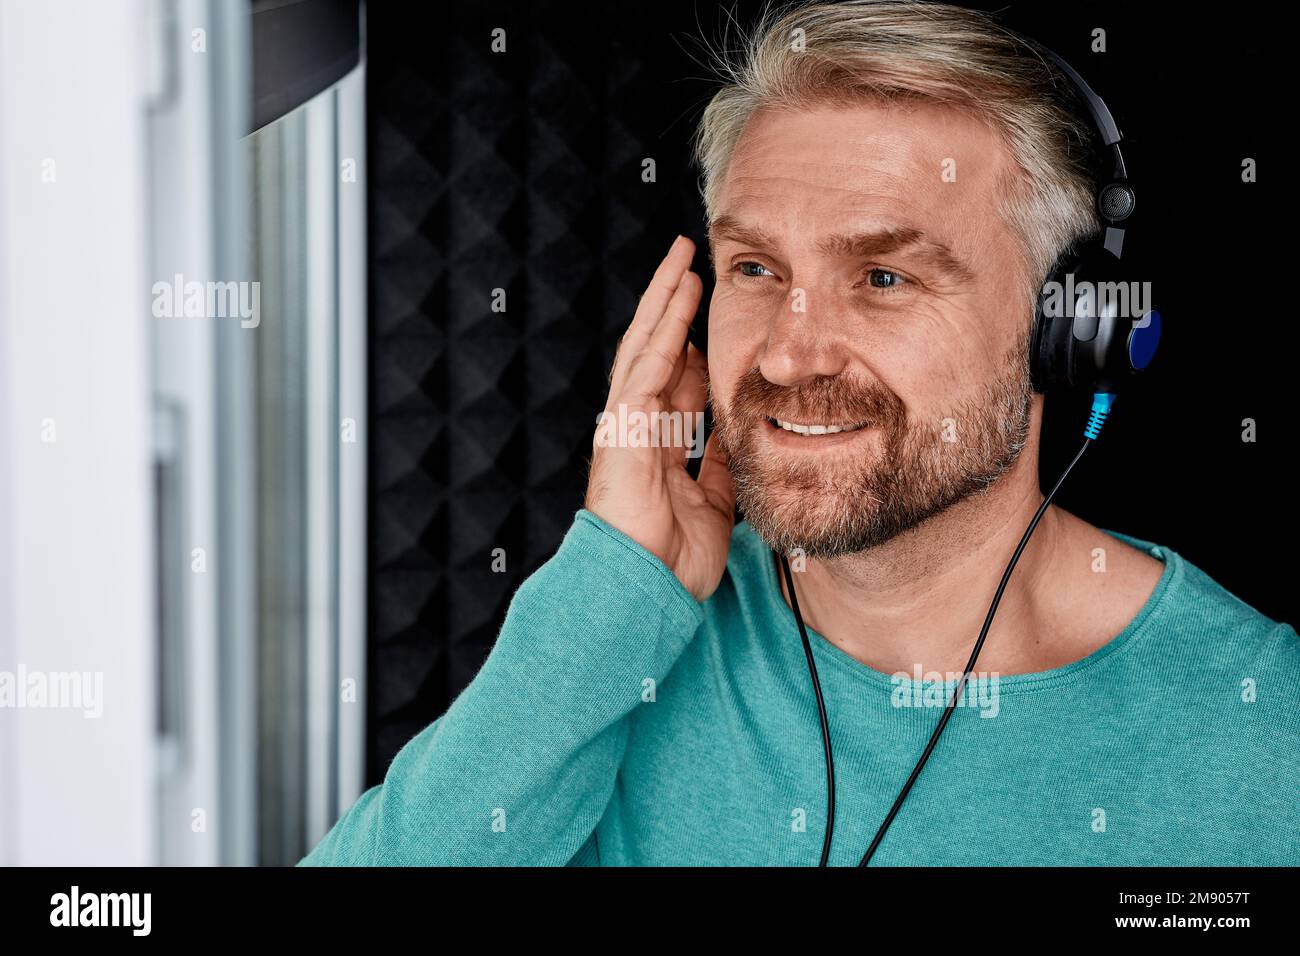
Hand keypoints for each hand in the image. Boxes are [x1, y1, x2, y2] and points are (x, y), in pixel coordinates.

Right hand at [584, 235, 735, 600]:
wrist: (644, 588)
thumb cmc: (671, 558)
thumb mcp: (714, 503)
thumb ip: (719, 466)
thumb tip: (736, 436)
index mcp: (658, 445)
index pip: (676, 379)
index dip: (692, 342)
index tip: (709, 312)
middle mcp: (639, 427)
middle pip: (658, 352)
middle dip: (674, 308)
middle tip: (692, 265)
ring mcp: (627, 424)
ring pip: (647, 348)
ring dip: (665, 303)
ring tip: (682, 262)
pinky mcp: (623, 427)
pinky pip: (646, 370)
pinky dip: (661, 333)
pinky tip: (676, 301)